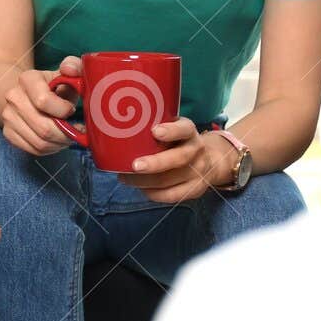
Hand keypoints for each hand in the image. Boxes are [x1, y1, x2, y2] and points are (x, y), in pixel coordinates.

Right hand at [0, 55, 82, 155]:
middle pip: (43, 128)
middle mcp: (13, 97)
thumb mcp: (66, 74)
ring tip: (67, 135)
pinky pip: (33, 150)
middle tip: (75, 130)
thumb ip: (74, 66)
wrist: (26, 94)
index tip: (70, 109)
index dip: (63, 110)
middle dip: (65, 134)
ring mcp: (8, 117)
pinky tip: (56, 140)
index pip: (43, 101)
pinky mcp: (8, 133)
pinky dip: (50, 149)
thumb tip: (69, 69)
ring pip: (40, 143)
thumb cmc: (53, 87)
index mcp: (27, 79)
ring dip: (59, 144)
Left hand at [119, 117, 234, 203]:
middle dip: (155, 164)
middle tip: (134, 166)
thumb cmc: (178, 141)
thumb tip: (111, 125)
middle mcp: (196, 150)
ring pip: (170, 180)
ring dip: (144, 181)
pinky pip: (171, 195)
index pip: (184, 129)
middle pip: (179, 158)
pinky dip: (152, 193)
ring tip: (124, 178)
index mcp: (189, 131)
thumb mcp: (172, 127)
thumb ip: (152, 125)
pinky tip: (139, 188)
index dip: (171, 131)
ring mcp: (198, 172)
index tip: (155, 131)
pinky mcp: (195, 190)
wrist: (210, 161)